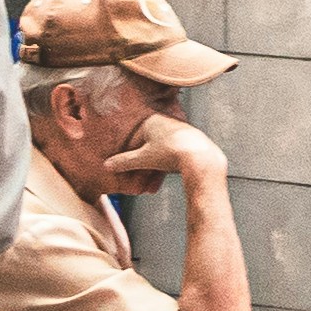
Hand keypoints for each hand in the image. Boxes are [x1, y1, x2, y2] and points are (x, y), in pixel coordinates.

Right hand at [99, 113, 225, 183]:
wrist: (203, 158)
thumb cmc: (172, 153)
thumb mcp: (143, 159)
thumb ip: (124, 162)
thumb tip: (107, 165)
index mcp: (152, 120)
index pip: (133, 140)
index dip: (127, 158)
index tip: (122, 170)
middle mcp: (165, 124)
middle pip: (146, 150)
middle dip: (140, 170)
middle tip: (135, 185)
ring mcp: (178, 133)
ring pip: (158, 156)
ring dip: (150, 174)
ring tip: (146, 189)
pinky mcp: (188, 144)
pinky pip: (170, 158)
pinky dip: (162, 171)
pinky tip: (156, 186)